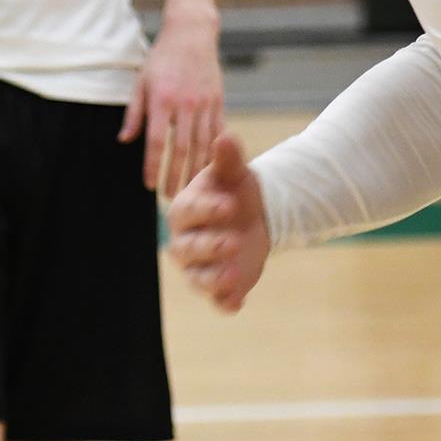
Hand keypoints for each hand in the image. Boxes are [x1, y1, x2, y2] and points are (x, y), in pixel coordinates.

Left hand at [120, 19, 224, 199]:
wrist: (191, 34)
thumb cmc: (161, 58)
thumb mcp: (140, 81)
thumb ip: (134, 113)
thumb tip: (125, 140)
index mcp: (162, 100)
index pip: (156, 141)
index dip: (152, 165)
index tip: (149, 185)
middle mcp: (185, 104)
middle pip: (181, 148)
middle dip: (176, 175)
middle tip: (172, 197)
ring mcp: (205, 103)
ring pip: (202, 144)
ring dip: (196, 169)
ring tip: (192, 188)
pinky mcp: (218, 100)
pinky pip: (218, 131)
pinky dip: (214, 151)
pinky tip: (211, 167)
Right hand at [168, 134, 269, 312]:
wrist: (254, 217)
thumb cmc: (235, 190)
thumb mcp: (235, 174)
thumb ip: (228, 159)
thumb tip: (226, 136)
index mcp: (186, 210)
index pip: (191, 211)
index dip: (208, 209)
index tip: (230, 205)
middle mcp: (187, 241)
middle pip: (188, 249)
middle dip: (210, 247)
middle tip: (232, 241)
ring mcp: (201, 266)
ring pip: (198, 278)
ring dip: (214, 280)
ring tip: (234, 276)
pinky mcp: (220, 286)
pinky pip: (218, 299)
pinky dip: (225, 303)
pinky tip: (236, 305)